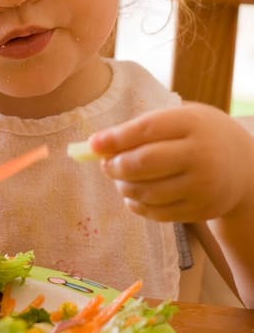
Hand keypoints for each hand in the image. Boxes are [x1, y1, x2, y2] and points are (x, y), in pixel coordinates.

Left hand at [91, 102, 253, 222]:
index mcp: (192, 123)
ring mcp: (203, 186)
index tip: (93, 144)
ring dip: (123, 186)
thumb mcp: (179, 119)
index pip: (147, 130)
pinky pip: (158, 213)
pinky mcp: (201, 211)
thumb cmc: (197, 135)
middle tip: (106, 164)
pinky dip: (137, 205)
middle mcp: (201, 155)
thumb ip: (141, 129)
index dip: (116, 138)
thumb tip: (98, 145)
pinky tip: (132, 195)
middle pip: (145, 163)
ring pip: (148, 192)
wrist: (243, 165)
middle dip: (116, 165)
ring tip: (119, 178)